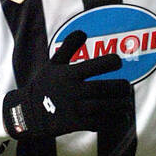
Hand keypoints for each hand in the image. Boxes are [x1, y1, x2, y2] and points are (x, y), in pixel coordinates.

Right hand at [3, 30, 133, 139]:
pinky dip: (113, 122)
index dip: (110, 62)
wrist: (27, 112)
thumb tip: (83, 32)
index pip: (95, 65)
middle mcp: (72, 91)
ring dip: (120, 105)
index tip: (118, 62)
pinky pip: (98, 124)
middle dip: (120, 87)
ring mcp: (74, 109)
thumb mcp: (53, 64)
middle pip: (103, 89)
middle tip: (127, 87)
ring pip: (104, 108)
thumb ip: (68, 47)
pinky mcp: (74, 124)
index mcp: (69, 74)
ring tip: (127, 103)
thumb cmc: (44, 85)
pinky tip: (122, 118)